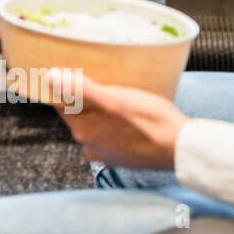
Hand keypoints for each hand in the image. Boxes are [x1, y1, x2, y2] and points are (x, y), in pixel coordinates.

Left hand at [52, 71, 186, 170]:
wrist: (183, 148)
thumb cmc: (150, 121)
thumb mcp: (114, 99)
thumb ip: (80, 90)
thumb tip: (51, 78)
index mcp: (83, 130)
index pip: (62, 104)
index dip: (66, 88)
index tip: (74, 75)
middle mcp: (90, 146)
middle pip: (79, 115)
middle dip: (86, 100)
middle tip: (102, 82)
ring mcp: (107, 154)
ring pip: (96, 125)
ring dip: (102, 112)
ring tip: (118, 98)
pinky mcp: (124, 158)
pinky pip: (112, 136)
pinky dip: (116, 125)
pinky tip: (129, 117)